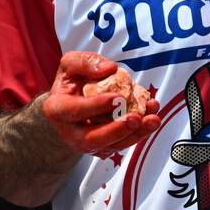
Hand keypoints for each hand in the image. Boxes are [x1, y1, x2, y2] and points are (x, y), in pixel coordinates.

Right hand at [40, 52, 160, 156]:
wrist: (73, 102)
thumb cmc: (72, 83)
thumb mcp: (71, 64)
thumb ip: (86, 62)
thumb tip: (109, 69)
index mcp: (57, 109)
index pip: (75, 111)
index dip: (96, 106)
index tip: (118, 98)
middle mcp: (70, 131)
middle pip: (92, 139)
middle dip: (117, 130)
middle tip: (136, 118)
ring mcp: (87, 143)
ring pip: (112, 146)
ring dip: (136, 134)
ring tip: (152, 119)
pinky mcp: (105, 147)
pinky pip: (123, 144)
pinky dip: (141, 133)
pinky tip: (152, 118)